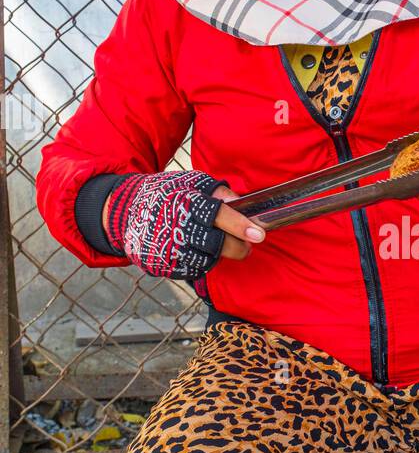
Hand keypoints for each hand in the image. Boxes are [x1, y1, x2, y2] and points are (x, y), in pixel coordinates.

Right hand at [102, 170, 264, 279]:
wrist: (125, 211)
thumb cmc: (165, 193)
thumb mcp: (190, 182)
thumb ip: (218, 191)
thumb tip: (241, 203)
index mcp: (186, 203)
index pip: (219, 215)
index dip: (240, 226)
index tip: (259, 234)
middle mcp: (177, 228)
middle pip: (218, 245)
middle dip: (238, 247)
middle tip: (247, 244)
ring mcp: (169, 250)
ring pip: (208, 261)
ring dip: (220, 255)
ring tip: (220, 244)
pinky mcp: (162, 266)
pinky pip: (193, 270)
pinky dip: (202, 262)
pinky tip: (199, 250)